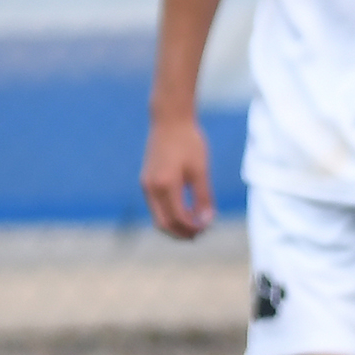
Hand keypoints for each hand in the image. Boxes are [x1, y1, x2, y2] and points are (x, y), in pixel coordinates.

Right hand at [142, 115, 213, 238]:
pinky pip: (156, 206)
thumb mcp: (201, 170)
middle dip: (181, 233)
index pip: (178, 218)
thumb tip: (207, 220)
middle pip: (163, 224)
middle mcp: (152, 188)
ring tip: (193, 226)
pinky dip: (168, 214)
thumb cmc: (188, 142)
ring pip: (158, 217)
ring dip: (174, 226)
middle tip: (200, 234)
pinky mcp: (146, 181)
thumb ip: (203, 197)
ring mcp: (146, 185)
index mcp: (166, 185)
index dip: (193, 228)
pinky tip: (183, 212)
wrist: (169, 120)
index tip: (208, 227)